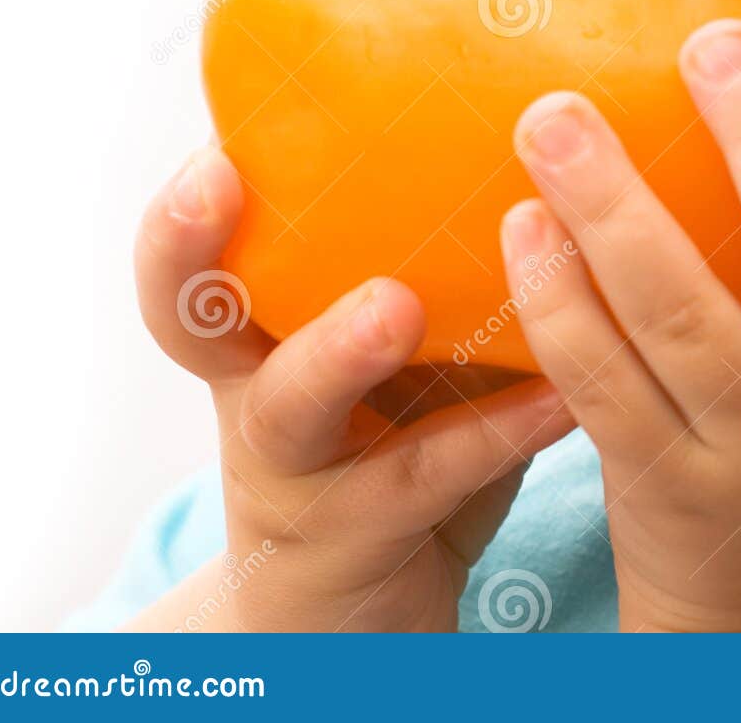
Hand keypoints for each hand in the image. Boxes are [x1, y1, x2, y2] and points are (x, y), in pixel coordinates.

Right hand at [132, 146, 572, 631]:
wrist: (363, 614)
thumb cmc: (386, 438)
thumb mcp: (376, 352)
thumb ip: (415, 263)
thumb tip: (531, 126)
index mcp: (254, 337)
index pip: (186, 269)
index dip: (180, 225)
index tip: (209, 161)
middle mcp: (256, 401)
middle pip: (201, 327)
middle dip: (205, 257)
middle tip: (229, 187)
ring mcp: (299, 479)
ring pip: (293, 412)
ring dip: (339, 351)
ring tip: (396, 305)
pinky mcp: (364, 541)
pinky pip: (429, 478)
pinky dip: (499, 430)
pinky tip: (560, 397)